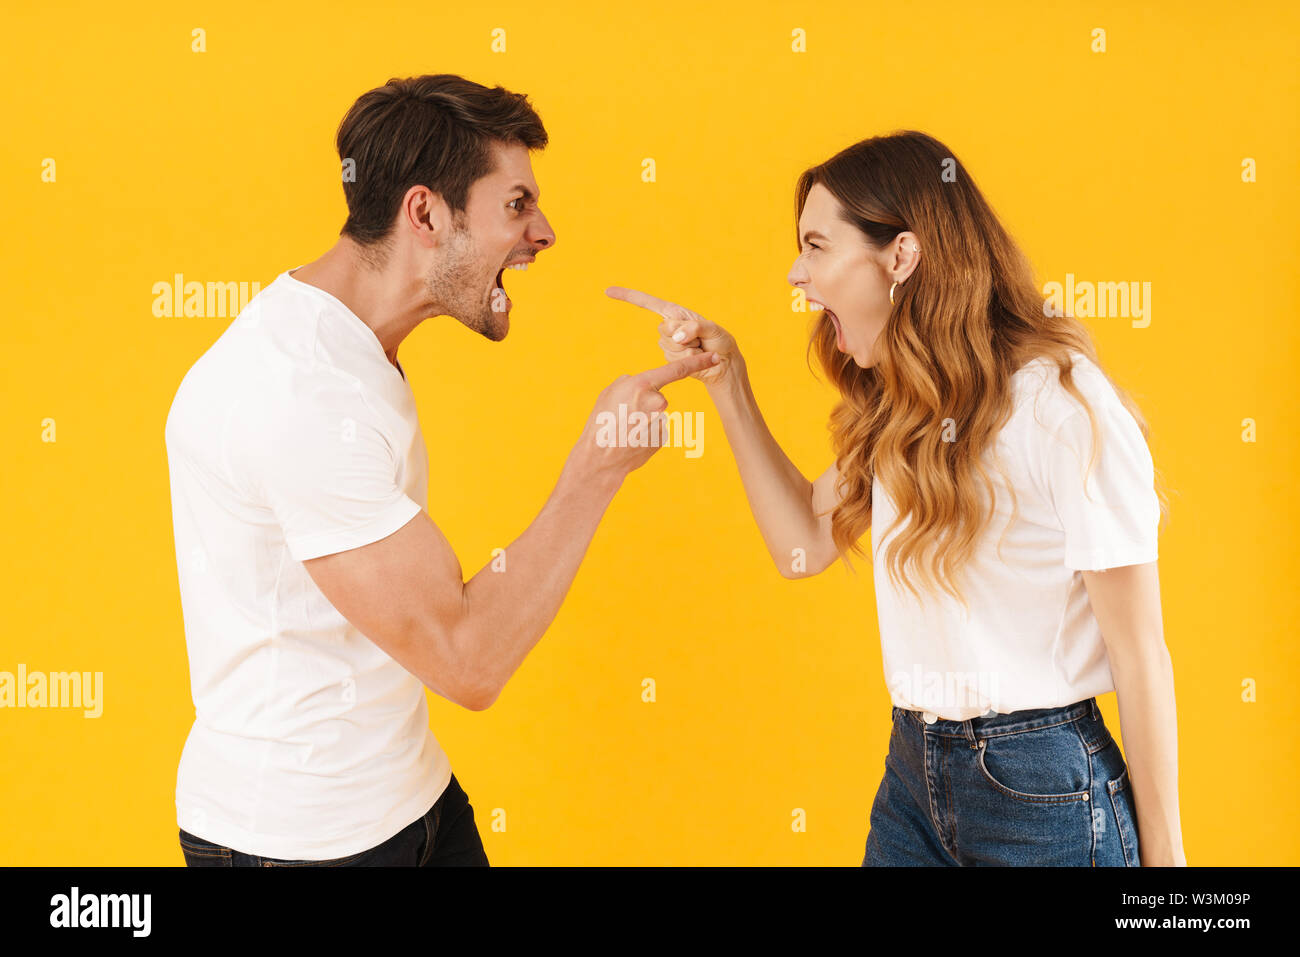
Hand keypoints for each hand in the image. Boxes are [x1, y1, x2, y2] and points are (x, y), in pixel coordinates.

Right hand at [570, 351, 719, 485]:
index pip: (677, 370)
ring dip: (644, 420)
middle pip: (658, 398)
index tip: (715, 356)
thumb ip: (631, 382)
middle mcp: (657, 402)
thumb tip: (643, 384)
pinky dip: (646, 432)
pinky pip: (656, 429)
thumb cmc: (601, 421)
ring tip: (625, 430)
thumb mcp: (610, 392)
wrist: (600, 458)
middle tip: (624, 416)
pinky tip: (633, 439)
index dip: (698, 362)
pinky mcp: (663, 437)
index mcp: (642, 385)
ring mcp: (662, 421)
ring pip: (656, 415)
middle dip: (645, 404)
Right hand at [605, 286, 740, 388]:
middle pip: (665, 330)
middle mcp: (670, 326)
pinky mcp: (671, 358)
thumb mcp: (712, 329)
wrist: (723, 363)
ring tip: (700, 348)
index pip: (647, 303)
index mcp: (676, 313)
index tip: (608, 291)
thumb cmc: (720, 342)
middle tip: (701, 340)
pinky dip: (690, 359)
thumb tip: (677, 336)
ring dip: (690, 350)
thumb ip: (694, 328)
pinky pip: (675, 359)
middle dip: (685, 336)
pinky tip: (698, 358)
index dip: (628, 296)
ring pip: (671, 347)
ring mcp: (670, 343)